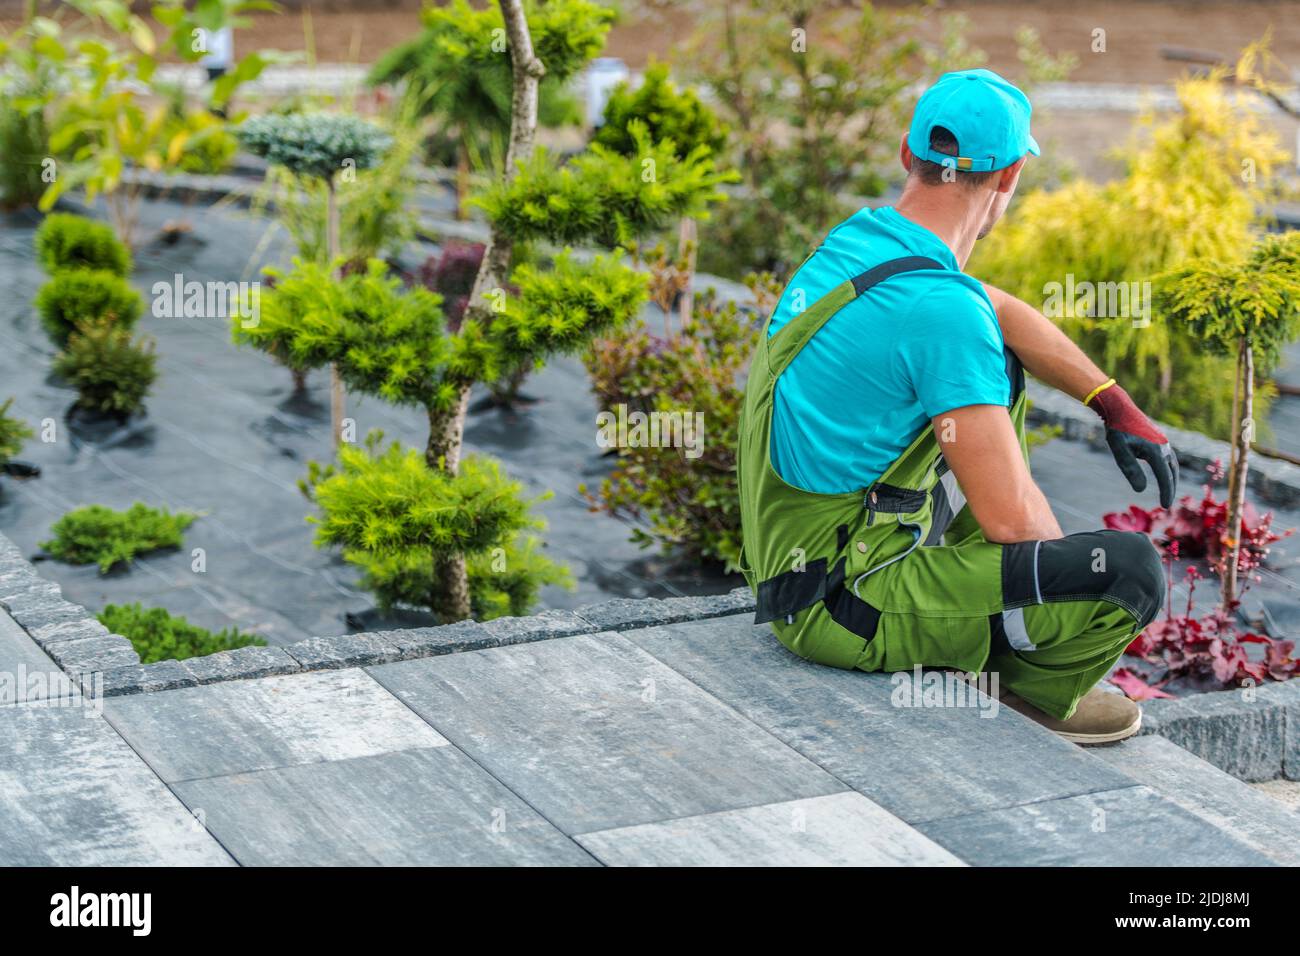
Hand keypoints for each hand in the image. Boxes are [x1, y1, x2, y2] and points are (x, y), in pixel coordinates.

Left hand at [1087, 382, 1178, 508]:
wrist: (1120, 408)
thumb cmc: (1117, 429)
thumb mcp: (1120, 451)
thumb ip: (1130, 470)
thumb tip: (1140, 490)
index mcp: (1156, 450)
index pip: (1164, 477)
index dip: (1166, 492)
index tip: (1165, 506)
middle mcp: (1164, 447)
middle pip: (1172, 472)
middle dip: (1170, 488)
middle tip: (1166, 504)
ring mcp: (1163, 442)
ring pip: (1172, 465)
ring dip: (1170, 479)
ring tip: (1167, 491)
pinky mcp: (1160, 440)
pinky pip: (1167, 458)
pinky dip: (1167, 469)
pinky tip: (1162, 474)